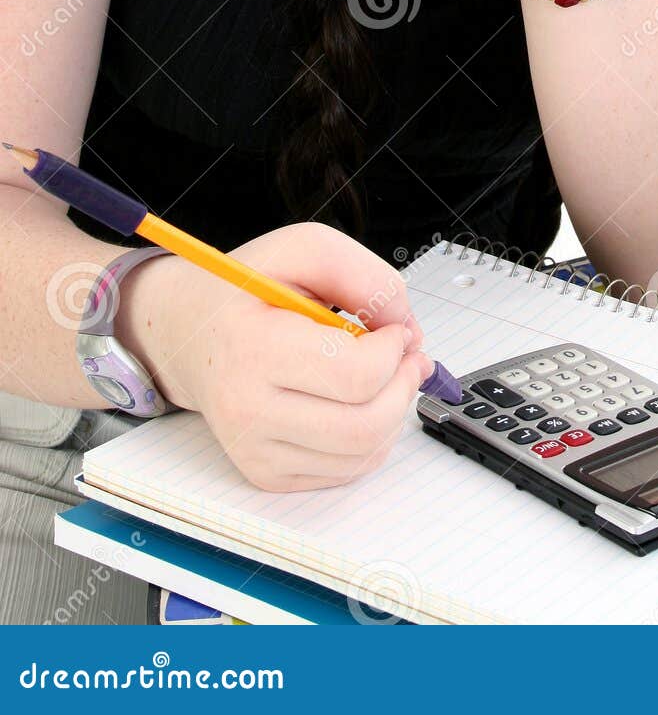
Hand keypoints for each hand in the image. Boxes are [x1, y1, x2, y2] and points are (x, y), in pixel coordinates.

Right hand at [115, 222, 432, 492]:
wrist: (186, 333)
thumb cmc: (244, 291)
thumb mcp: (302, 249)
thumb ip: (361, 274)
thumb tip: (403, 325)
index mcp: (253, 348)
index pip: (355, 375)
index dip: (395, 351)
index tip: (395, 330)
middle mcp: (247, 409)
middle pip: (364, 426)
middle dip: (403, 387)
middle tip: (407, 357)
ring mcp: (254, 449)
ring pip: (360, 456)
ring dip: (393, 414)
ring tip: (387, 377)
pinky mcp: (264, 471)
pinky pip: (343, 472)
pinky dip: (370, 439)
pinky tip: (359, 403)